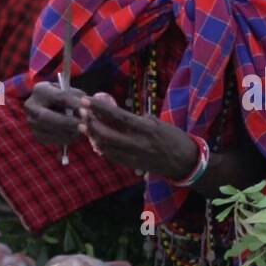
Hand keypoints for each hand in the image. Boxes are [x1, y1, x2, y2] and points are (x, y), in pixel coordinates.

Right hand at [24, 81, 85, 145]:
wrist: (49, 106)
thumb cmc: (62, 97)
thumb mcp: (69, 91)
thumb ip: (78, 98)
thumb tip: (86, 110)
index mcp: (40, 90)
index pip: (58, 97)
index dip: (73, 104)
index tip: (87, 110)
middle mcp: (31, 106)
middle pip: (46, 117)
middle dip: (67, 122)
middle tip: (83, 126)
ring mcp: (31, 122)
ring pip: (48, 131)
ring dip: (68, 133)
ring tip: (81, 131)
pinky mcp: (36, 135)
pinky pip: (50, 140)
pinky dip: (64, 140)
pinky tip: (74, 135)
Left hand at [79, 93, 196, 178]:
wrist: (184, 161)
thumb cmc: (172, 137)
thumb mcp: (156, 123)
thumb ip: (135, 119)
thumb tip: (113, 111)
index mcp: (145, 128)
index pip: (118, 116)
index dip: (99, 108)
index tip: (86, 100)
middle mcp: (137, 143)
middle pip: (106, 133)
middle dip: (91, 122)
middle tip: (81, 112)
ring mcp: (132, 156)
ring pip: (105, 146)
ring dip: (92, 135)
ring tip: (84, 125)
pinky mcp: (130, 165)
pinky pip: (110, 156)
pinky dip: (100, 147)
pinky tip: (94, 140)